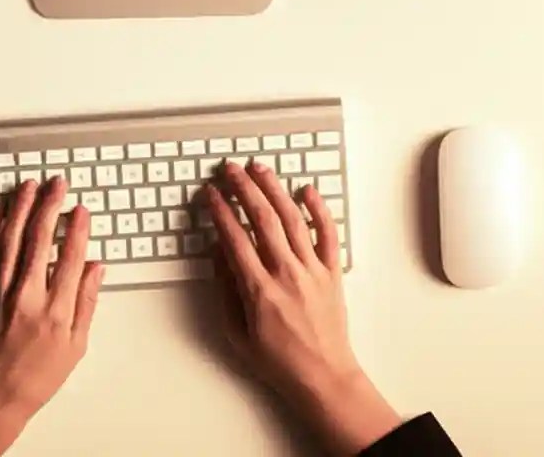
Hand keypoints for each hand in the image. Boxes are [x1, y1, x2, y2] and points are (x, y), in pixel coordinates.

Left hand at [0, 178, 103, 456]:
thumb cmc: (35, 377)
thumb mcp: (76, 346)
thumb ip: (86, 303)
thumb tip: (94, 269)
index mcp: (55, 310)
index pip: (69, 257)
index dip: (77, 228)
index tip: (81, 209)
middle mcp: (25, 297)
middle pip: (38, 239)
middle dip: (49, 205)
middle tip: (56, 184)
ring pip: (8, 240)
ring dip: (19, 209)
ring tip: (27, 187)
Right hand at [207, 162, 400, 455]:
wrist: (323, 375)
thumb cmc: (279, 361)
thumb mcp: (237, 333)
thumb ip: (225, 290)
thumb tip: (218, 254)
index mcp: (259, 290)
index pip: (234, 238)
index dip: (220, 211)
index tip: (211, 193)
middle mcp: (286, 274)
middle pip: (262, 218)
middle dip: (244, 188)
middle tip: (231, 169)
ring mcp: (312, 270)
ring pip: (292, 218)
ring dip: (274, 189)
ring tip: (260, 168)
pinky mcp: (332, 272)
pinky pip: (328, 234)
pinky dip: (319, 209)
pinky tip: (307, 190)